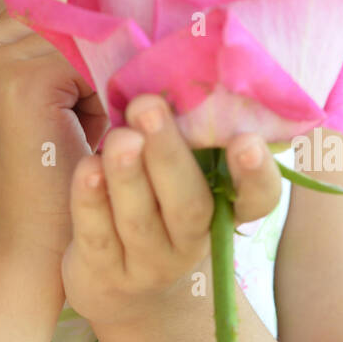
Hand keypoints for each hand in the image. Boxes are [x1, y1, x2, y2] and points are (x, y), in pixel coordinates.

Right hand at [0, 0, 109, 266]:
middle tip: (81, 113)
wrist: (42, 243)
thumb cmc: (57, 167)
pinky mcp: (24, 77)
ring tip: (88, 127)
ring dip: (103, 73)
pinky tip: (89, 128)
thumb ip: (58, 37)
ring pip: (80, 27)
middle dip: (87, 48)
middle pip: (55, 1)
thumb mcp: (56, 89)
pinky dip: (108, 88)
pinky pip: (92, 51)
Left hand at [61, 94, 283, 331]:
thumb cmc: (155, 205)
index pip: (257, 198)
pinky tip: (85, 168)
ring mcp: (148, 262)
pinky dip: (90, 202)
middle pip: (189, 204)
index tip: (246, 141)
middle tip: (148, 107)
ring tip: (117, 137)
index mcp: (221, 207)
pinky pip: (98, 237)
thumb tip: (170, 57)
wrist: (122, 285)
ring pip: (140, 222)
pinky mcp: (104, 272)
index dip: (257, 173)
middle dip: (169, 155)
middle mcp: (191, 239)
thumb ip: (183, 129)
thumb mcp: (180, 172)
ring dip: (128, 176)